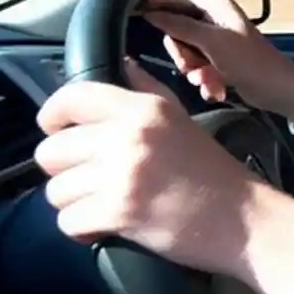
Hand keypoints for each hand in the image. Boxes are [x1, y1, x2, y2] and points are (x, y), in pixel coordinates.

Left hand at [34, 61, 264, 277]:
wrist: (242, 220)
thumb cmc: (212, 172)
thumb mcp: (181, 119)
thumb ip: (147, 90)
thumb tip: (123, 64)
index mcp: (143, 110)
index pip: (72, 97)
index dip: (53, 115)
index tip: (57, 130)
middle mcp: (130, 135)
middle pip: (51, 150)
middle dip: (64, 170)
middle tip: (90, 179)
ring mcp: (123, 174)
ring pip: (56, 190)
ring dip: (74, 202)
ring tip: (103, 203)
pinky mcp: (119, 212)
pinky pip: (68, 221)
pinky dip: (83, 229)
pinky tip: (106, 225)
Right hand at [142, 0, 293, 111]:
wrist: (276, 89)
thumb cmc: (249, 61)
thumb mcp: (211, 42)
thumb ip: (180, 26)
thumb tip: (150, 13)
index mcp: (214, 5)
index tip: (131, 4)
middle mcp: (213, 18)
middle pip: (175, 28)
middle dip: (181, 53)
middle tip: (191, 66)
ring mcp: (215, 39)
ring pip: (184, 52)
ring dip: (192, 70)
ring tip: (207, 79)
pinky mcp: (218, 59)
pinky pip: (197, 66)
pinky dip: (204, 79)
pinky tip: (215, 87)